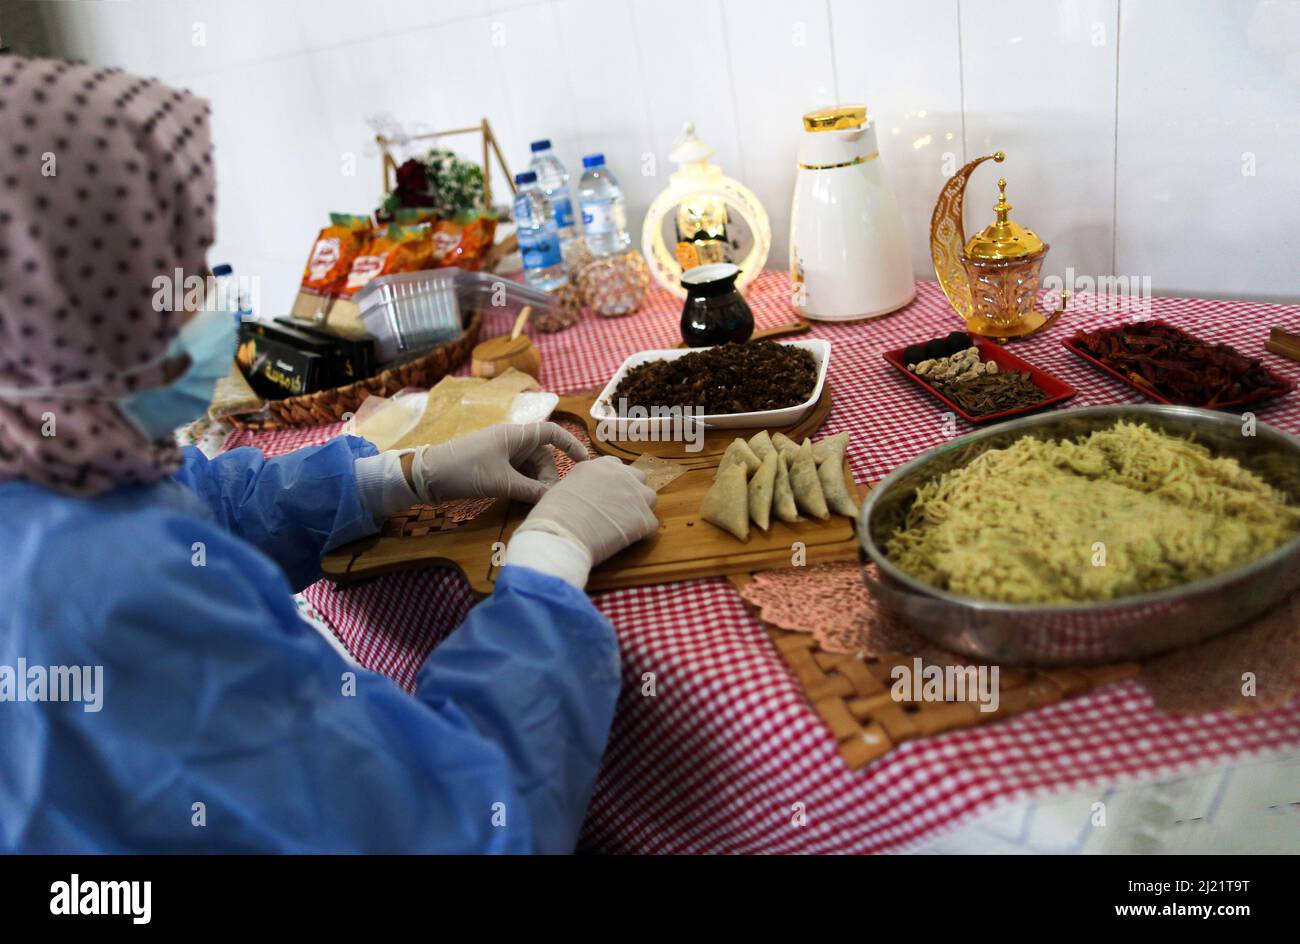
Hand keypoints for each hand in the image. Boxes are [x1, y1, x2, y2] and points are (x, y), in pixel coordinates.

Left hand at [408, 423, 588, 503]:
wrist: (428, 475)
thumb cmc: (466, 470)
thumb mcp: (501, 483)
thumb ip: (531, 491)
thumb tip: (553, 499)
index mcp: (516, 435)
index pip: (552, 433)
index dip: (570, 445)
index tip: (583, 463)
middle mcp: (512, 441)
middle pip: (542, 456)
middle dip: (549, 476)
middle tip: (548, 498)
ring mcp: (501, 454)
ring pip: (530, 468)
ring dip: (535, 484)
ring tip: (535, 502)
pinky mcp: (493, 466)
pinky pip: (517, 474)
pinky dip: (523, 486)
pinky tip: (523, 500)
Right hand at [513, 456, 658, 566]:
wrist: (562, 533)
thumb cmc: (554, 514)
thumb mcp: (564, 487)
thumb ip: (582, 485)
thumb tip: (583, 494)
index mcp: (600, 465)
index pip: (616, 466)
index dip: (613, 482)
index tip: (606, 494)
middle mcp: (622, 474)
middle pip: (638, 478)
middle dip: (631, 492)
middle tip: (617, 510)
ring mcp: (636, 495)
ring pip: (649, 498)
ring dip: (639, 509)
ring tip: (622, 525)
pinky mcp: (644, 518)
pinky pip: (650, 524)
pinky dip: (640, 532)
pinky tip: (624, 540)